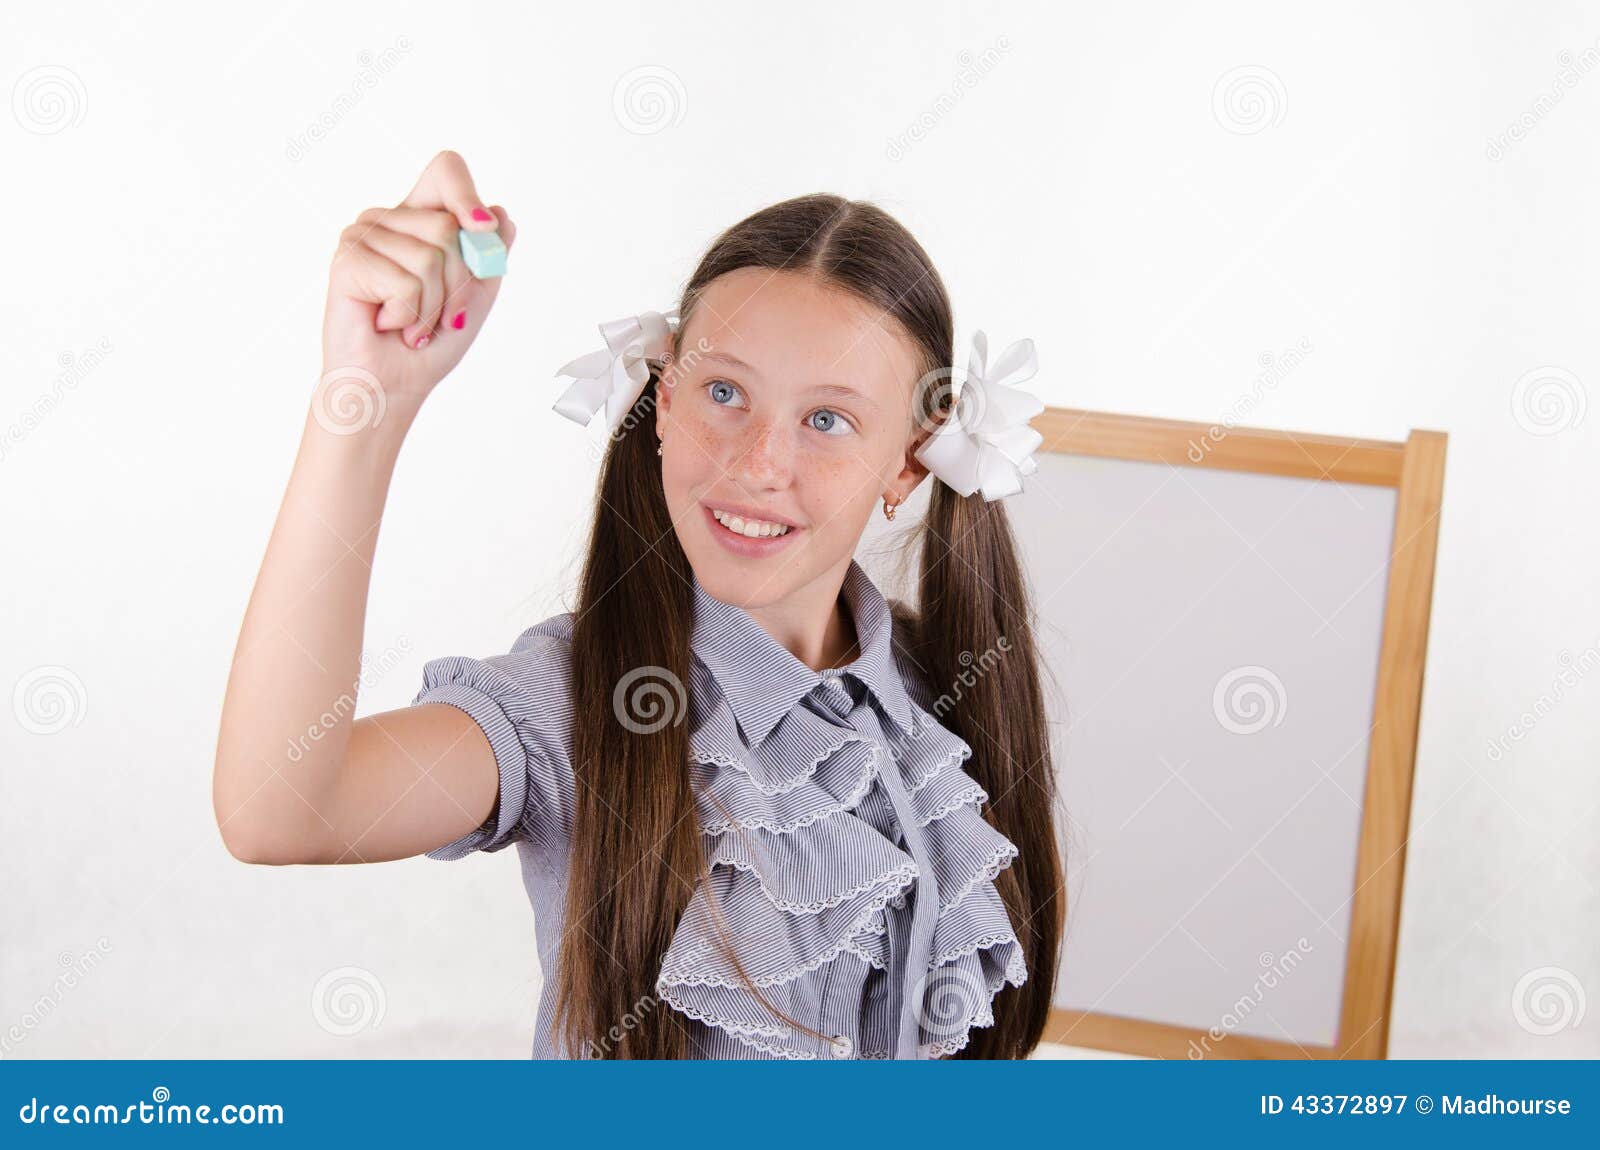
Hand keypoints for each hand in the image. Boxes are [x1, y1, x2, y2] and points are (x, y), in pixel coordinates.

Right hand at [319, 150, 516, 409]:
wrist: (393, 383)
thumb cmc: (430, 342)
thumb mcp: (475, 295)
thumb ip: (489, 254)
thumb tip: (499, 213)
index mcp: (420, 218)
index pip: (446, 170)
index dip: (467, 193)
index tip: (482, 229)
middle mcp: (389, 219)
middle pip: (448, 226)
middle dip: (457, 283)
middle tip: (438, 314)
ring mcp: (364, 235)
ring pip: (430, 255)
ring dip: (432, 306)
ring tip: (410, 322)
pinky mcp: (348, 259)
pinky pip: (404, 281)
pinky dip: (408, 316)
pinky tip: (388, 324)